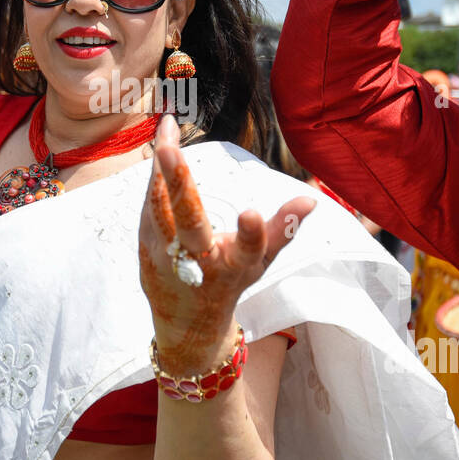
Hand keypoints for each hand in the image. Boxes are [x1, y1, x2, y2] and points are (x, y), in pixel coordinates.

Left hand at [139, 116, 316, 375]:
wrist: (185, 322)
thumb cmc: (230, 281)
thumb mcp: (260, 262)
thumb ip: (283, 229)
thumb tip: (312, 198)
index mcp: (235, 266)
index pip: (249, 250)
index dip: (253, 233)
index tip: (251, 212)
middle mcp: (199, 261)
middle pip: (189, 223)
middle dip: (181, 186)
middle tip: (171, 152)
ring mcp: (167, 254)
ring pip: (160, 210)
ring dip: (160, 173)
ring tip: (168, 137)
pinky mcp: (146, 244)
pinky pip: (150, 204)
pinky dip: (155, 173)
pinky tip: (164, 139)